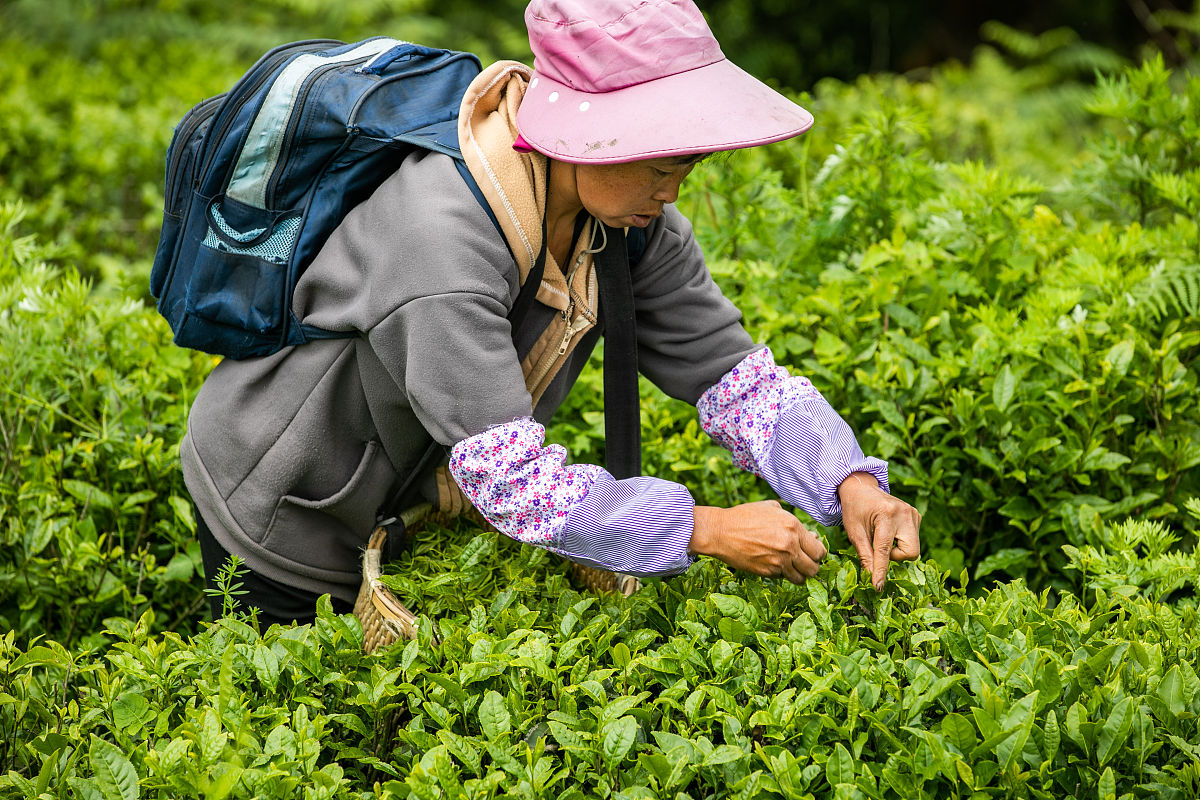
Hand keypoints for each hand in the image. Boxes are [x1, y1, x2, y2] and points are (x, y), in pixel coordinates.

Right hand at [689, 500, 826, 583]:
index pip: (819, 550)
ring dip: (798, 574)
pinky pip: (783, 578)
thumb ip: (793, 521)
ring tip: (792, 567)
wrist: (720, 531)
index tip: (812, 553)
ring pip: (801, 578)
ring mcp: (778, 561)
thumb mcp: (771, 509)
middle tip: (804, 562)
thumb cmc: (745, 517)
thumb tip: (812, 535)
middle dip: (811, 566)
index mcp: (793, 527)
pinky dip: (781, 574)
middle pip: (814, 568)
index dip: (818, 553)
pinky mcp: (767, 572)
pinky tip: (774, 564)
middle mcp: (789, 545)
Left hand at [837, 472, 920, 590]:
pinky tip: (889, 531)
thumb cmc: (855, 509)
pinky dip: (900, 542)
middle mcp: (904, 513)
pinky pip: (913, 541)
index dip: (881, 570)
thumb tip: (871, 578)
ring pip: (912, 549)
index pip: (884, 550)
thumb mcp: (854, 532)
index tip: (878, 586)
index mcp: (886, 514)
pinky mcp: (917, 516)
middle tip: (878, 545)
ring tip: (882, 535)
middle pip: (910, 552)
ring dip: (896, 549)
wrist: (862, 488)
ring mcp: (913, 513)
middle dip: (894, 556)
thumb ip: (865, 555)